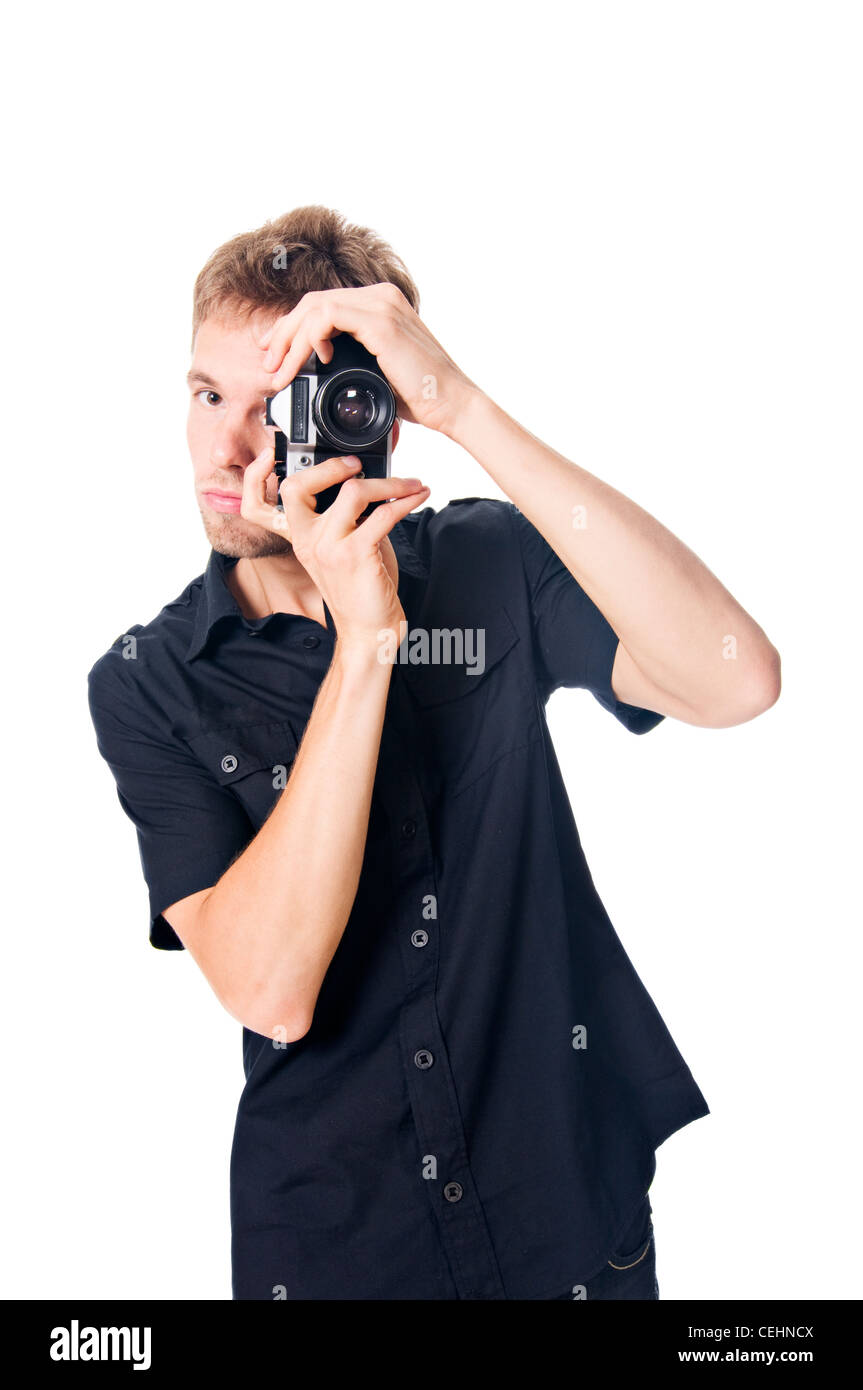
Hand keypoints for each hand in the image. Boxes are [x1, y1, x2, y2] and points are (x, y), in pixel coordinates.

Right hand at [240, 446, 429, 653]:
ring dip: (391, 483)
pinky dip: (407, 500)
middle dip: (332, 466)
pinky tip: (419, 496)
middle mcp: (308, 541)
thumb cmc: (361, 590)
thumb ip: (348, 517)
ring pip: (353, 492)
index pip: (273, 497)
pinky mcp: (356, 555)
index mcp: (300, 538)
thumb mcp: (344, 548)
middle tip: (361, 464)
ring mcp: (330, 547)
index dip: (280, 472)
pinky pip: (384, 514)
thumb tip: (372, 484)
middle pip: (300, 486)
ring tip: (411, 485)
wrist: (368, 632)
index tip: (315, 458)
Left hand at [257, 283, 479, 436]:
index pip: (323, 305)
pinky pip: (327, 317)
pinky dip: (308, 338)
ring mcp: (381, 305)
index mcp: (380, 305)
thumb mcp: (378, 373)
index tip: (274, 352)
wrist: (453, 405)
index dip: (292, 327)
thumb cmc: (421, 397)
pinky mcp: (380, 321)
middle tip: (267, 360)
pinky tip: (307, 361)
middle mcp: (381, 297)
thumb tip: (320, 369)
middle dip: (283, 332)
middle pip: (313, 302)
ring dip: (289, 338)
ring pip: (315, 307)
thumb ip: (352, 360)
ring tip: (278, 369)